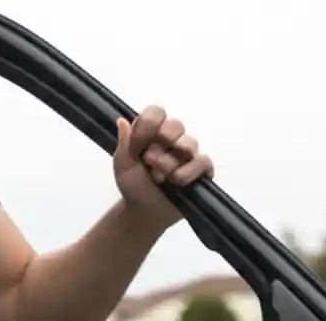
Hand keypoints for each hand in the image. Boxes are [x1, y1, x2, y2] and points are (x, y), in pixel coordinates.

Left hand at [113, 105, 213, 231]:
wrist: (144, 213)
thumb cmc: (133, 185)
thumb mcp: (122, 164)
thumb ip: (124, 143)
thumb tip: (121, 120)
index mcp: (152, 132)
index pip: (157, 112)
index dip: (148, 124)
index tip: (137, 143)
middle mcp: (173, 139)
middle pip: (176, 125)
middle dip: (160, 144)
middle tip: (148, 161)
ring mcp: (189, 155)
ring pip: (189, 144)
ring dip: (170, 162)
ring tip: (159, 177)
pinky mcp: (202, 171)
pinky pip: (203, 162)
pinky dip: (187, 172)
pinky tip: (176, 182)